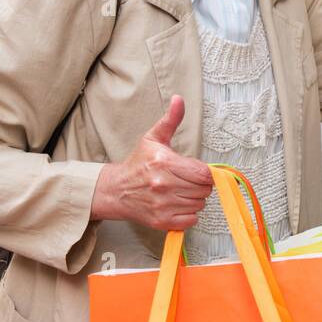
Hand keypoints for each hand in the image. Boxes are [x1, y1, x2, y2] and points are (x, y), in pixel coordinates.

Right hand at [90, 95, 212, 230]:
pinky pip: (192, 219)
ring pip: (199, 204)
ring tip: (180, 191)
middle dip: (200, 185)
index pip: (204, 173)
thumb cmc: (138, 164)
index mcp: (164, 163)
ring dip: (194, 198)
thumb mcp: (153, 138)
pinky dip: (188, 213)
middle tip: (187, 180)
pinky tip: (177, 204)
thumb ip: (170, 120)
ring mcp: (162, 205)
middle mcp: (164, 185)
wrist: (116, 190)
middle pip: (204, 189)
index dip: (205, 173)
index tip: (196, 170)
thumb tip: (179, 100)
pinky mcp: (162, 221)